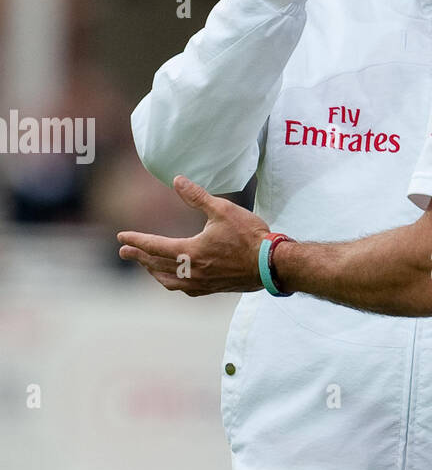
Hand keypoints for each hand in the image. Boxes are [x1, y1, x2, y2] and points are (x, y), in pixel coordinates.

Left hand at [118, 176, 269, 295]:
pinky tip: (174, 279)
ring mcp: (202, 283)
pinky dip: (173, 282)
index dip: (136, 241)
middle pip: (156, 265)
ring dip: (154, 272)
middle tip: (124, 252)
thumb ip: (197, 196)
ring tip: (146, 266)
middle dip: (138, 257)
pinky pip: (185, 288)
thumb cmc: (249, 235)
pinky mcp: (213, 289)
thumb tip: (177, 180)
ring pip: (168, 281)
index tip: (121, 238)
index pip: (154, 246)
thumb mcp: (222, 209)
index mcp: (190, 252)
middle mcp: (192, 271)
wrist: (272, 264)